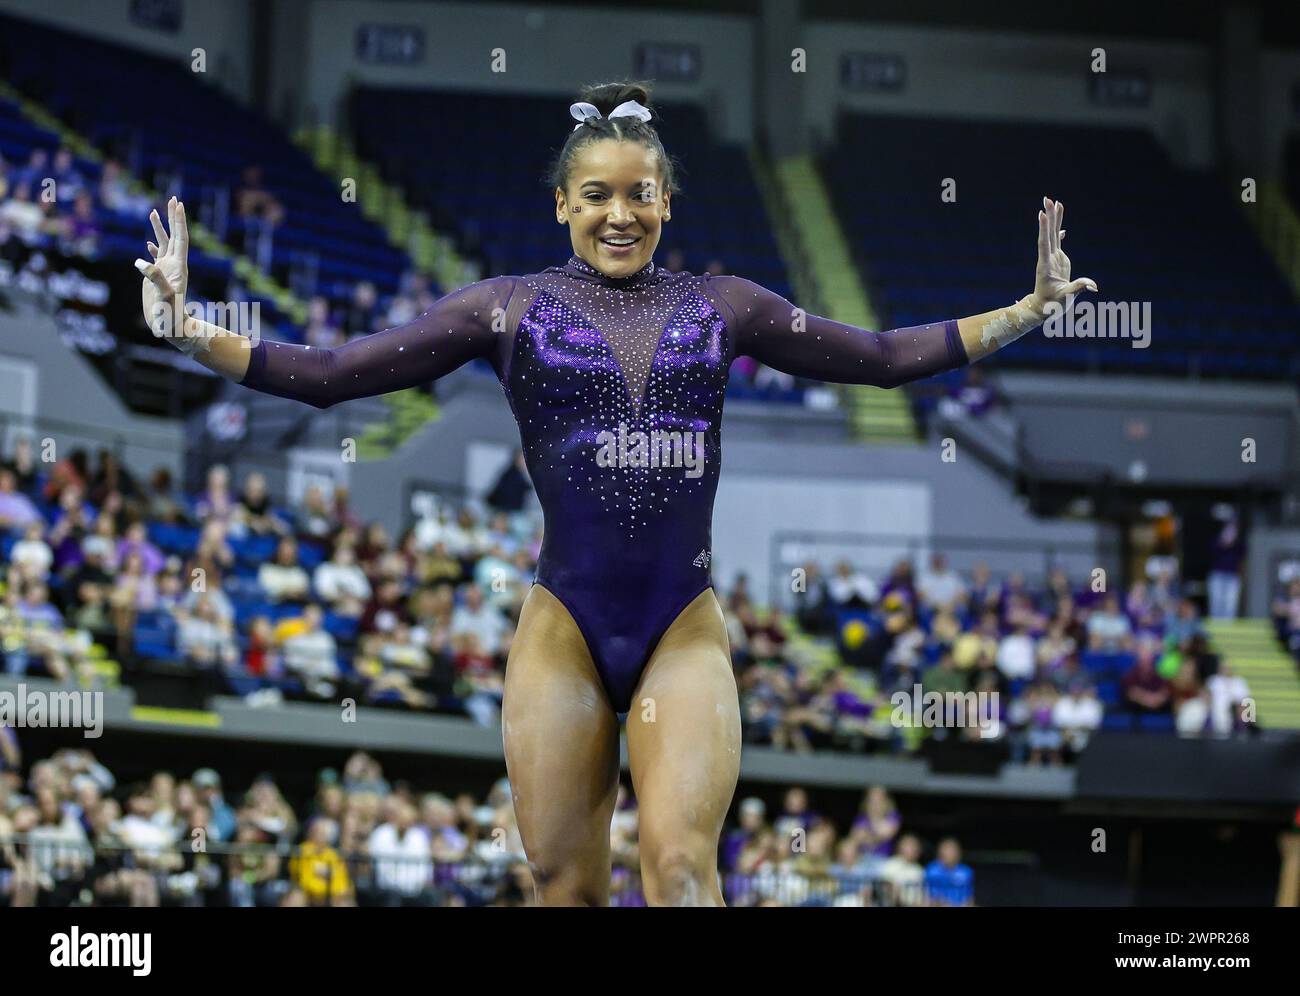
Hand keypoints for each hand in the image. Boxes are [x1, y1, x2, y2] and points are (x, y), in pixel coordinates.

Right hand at [135, 196, 191, 350]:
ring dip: (160, 229)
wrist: (170, 327)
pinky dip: (152, 247)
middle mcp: (174, 265)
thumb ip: (155, 278)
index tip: (177, 204)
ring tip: (154, 212)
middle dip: (172, 218)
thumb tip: (141, 262)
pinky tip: (148, 244)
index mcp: (178, 266)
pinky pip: (156, 258)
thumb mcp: (164, 296)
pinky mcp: (157, 278)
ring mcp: (165, 271)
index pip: (180, 238)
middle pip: (174, 236)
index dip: (178, 220)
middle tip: (172, 199)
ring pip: (163, 244)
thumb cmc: (170, 314)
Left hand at [1030, 197, 1096, 312]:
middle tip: (1048, 199)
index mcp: (1046, 266)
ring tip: (1055, 202)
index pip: (1044, 243)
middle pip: (1048, 234)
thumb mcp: (1065, 298)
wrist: (1044, 308)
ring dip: (1054, 219)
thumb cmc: (1052, 305)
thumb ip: (1078, 289)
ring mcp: (1053, 258)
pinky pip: (1057, 243)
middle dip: (1049, 216)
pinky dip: (1059, 232)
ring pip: (1053, 235)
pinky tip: (1061, 226)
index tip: (1042, 214)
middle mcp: (1048, 258)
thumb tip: (1093, 285)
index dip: (1044, 229)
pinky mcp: (1058, 261)